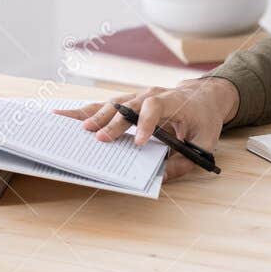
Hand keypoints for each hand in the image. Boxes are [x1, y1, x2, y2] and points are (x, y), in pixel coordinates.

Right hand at [54, 77, 238, 181]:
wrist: (203, 96)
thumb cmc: (204, 120)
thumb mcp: (206, 142)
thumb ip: (186, 161)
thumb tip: (162, 177)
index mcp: (173, 101)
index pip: (155, 106)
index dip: (145, 123)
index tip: (138, 143)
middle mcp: (152, 94)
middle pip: (129, 105)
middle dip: (114, 123)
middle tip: (100, 139)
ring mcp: (138, 96)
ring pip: (112, 103)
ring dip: (94, 116)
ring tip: (76, 128)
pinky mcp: (128, 101)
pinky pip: (105, 105)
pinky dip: (85, 112)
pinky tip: (64, 116)